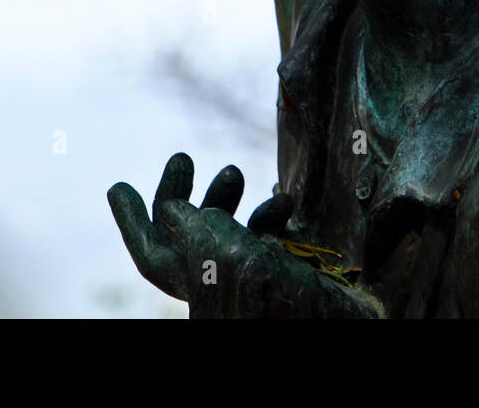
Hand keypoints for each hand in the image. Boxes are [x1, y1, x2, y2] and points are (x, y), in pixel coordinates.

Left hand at [108, 152, 377, 316]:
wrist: (362, 320)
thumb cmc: (296, 299)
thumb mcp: (234, 257)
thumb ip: (197, 230)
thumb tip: (170, 210)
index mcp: (204, 288)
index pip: (155, 255)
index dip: (132, 220)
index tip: (116, 185)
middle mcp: (223, 286)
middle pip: (185, 238)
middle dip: (181, 195)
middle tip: (183, 157)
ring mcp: (255, 280)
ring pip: (224, 234)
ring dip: (225, 199)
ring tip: (236, 172)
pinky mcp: (286, 275)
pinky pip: (263, 241)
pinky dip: (267, 217)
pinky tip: (284, 204)